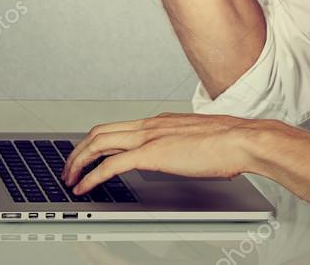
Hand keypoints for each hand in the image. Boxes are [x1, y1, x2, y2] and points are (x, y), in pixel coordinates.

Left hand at [60, 111, 263, 193]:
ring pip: (99, 143)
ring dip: (79, 162)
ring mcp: (149, 137)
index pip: (116, 128)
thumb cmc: (228, 144)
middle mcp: (149, 125)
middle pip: (100, 132)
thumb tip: (178, 157)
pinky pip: (112, 164)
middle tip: (68, 168)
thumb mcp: (196, 142)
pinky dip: (93, 176)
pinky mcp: (152, 154)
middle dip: (78, 151)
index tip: (86, 156)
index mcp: (159, 122)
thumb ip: (180, 147)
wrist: (241, 140)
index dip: (95, 142)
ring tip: (70, 179)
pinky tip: (86, 187)